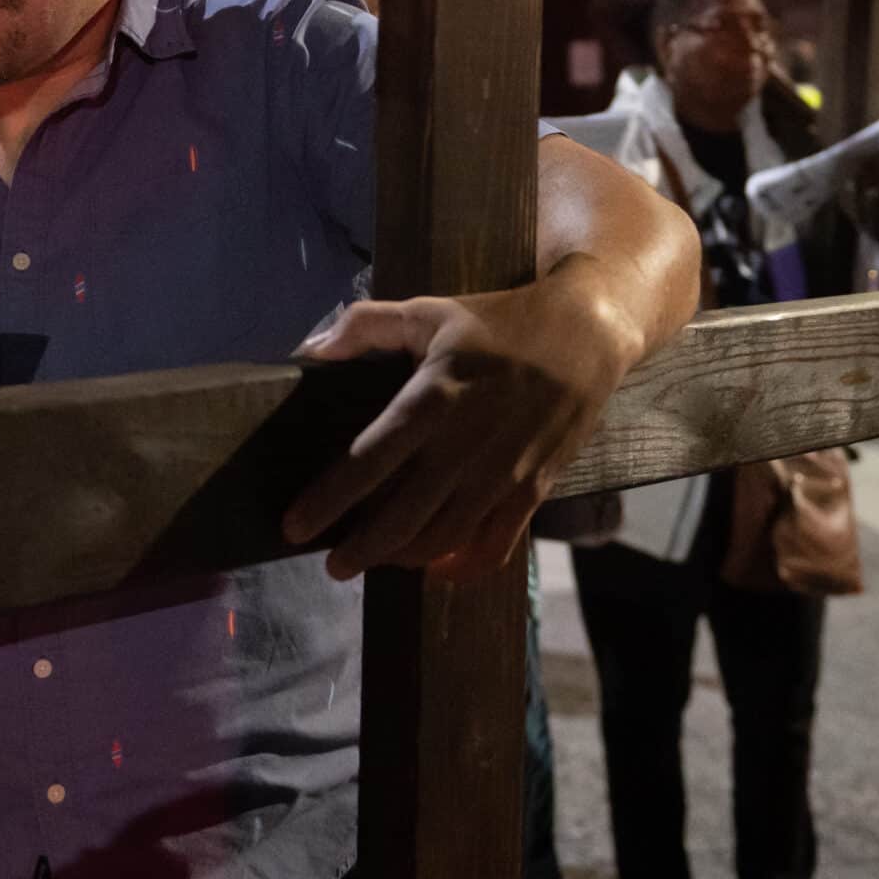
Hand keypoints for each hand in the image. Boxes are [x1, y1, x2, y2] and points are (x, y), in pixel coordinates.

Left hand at [283, 257, 641, 581]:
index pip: (367, 462)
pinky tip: (436, 568)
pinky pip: (494, 547)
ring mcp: (503, 475)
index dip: (327, 500)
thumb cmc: (498, 323)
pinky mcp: (534, 490)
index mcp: (433, 401)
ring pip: (442, 540)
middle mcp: (464, 447)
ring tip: (376, 558)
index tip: (293, 527)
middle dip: (360, 550)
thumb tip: (311, 351)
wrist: (585, 335)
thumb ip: (365, 326)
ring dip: (403, 558)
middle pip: (401, 518)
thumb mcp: (429, 311)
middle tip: (333, 565)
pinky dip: (461, 567)